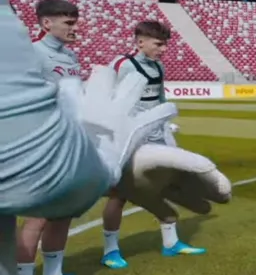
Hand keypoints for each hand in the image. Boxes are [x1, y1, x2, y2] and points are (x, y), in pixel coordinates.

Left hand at [62, 66, 178, 185]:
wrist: (71, 164)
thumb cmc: (97, 172)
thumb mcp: (114, 173)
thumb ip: (120, 172)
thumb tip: (134, 201)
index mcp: (133, 127)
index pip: (162, 112)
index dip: (167, 111)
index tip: (169, 111)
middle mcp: (118, 108)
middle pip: (134, 82)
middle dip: (132, 83)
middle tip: (124, 90)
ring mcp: (96, 99)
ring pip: (105, 74)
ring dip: (102, 78)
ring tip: (98, 83)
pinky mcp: (73, 98)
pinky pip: (72, 85)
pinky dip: (70, 89)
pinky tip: (67, 93)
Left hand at [114, 143, 231, 221]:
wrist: (106, 164)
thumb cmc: (140, 159)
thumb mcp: (170, 159)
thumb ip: (194, 165)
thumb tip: (218, 178)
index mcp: (179, 164)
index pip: (203, 172)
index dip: (216, 181)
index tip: (227, 193)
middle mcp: (169, 174)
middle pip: (194, 184)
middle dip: (209, 191)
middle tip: (225, 200)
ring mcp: (155, 186)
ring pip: (180, 195)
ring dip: (193, 202)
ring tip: (207, 210)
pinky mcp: (141, 198)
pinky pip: (158, 207)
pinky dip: (166, 213)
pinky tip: (174, 219)